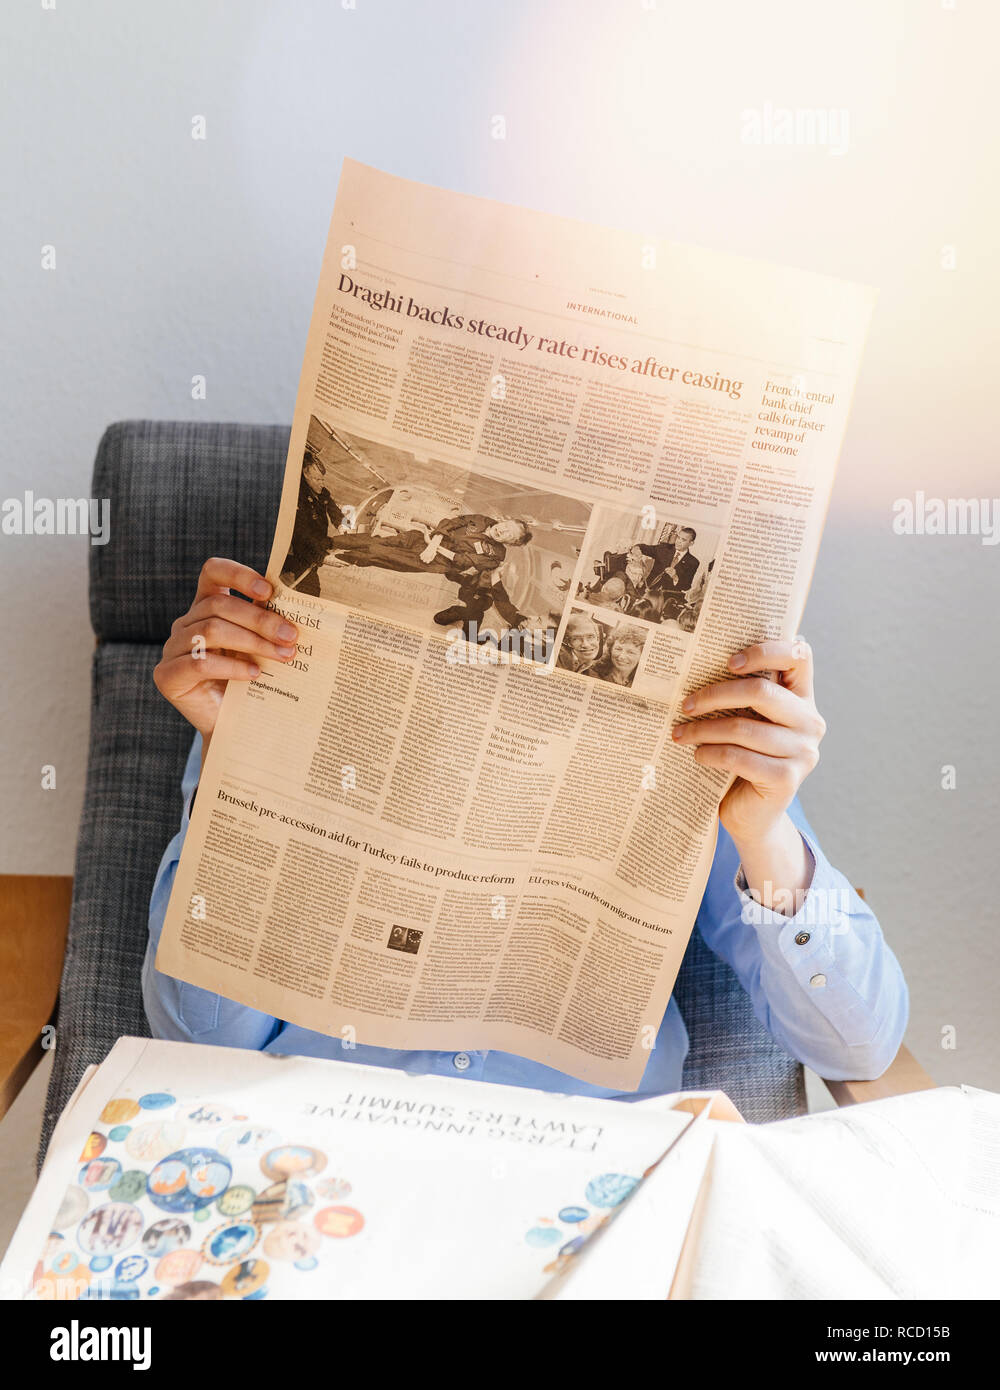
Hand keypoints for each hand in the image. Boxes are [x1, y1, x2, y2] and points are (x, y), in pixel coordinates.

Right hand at [154, 558, 298, 744]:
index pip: (213, 572)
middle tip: (292, 636)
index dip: (238, 575)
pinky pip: (201, 663)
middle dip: (260, 619)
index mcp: (206, 606)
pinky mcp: (167, 676)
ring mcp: (172, 648)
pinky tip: (255, 674)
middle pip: (218, 605)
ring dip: (252, 642)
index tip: (268, 591)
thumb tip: (298, 603)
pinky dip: (232, 666)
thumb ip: (267, 621)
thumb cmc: (252, 679)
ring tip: (283, 656)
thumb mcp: (260, 644)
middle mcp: (185, 623)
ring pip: (211, 631)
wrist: (237, 726)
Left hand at [671, 637, 825, 852]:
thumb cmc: (744, 759)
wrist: (752, 815)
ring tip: (679, 733)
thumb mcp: (748, 722)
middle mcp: (810, 722)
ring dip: (703, 729)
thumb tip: (697, 666)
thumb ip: (742, 697)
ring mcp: (803, 752)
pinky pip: (739, 757)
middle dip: (715, 694)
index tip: (728, 662)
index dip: (766, 650)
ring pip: (744, 727)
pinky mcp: (787, 779)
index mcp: (803, 699)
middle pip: (761, 691)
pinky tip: (696, 754)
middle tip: (685, 704)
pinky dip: (711, 753)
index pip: (799, 656)